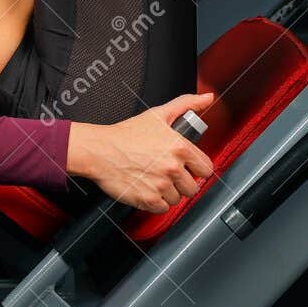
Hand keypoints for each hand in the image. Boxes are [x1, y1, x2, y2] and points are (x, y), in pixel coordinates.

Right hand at [66, 93, 215, 212]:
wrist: (100, 150)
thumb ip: (186, 104)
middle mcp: (172, 167)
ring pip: (178, 199)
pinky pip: (163, 208)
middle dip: (183, 182)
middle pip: (193, 187)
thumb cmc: (126, 134)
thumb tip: (207, 98)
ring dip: (169, 193)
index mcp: (179, 147)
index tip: (188, 167)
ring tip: (156, 180)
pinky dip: (156, 203)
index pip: (206, 168)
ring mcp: (160, 185)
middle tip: (169, 174)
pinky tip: (148, 189)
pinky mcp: (148, 199)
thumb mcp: (158, 114)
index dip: (197, 168)